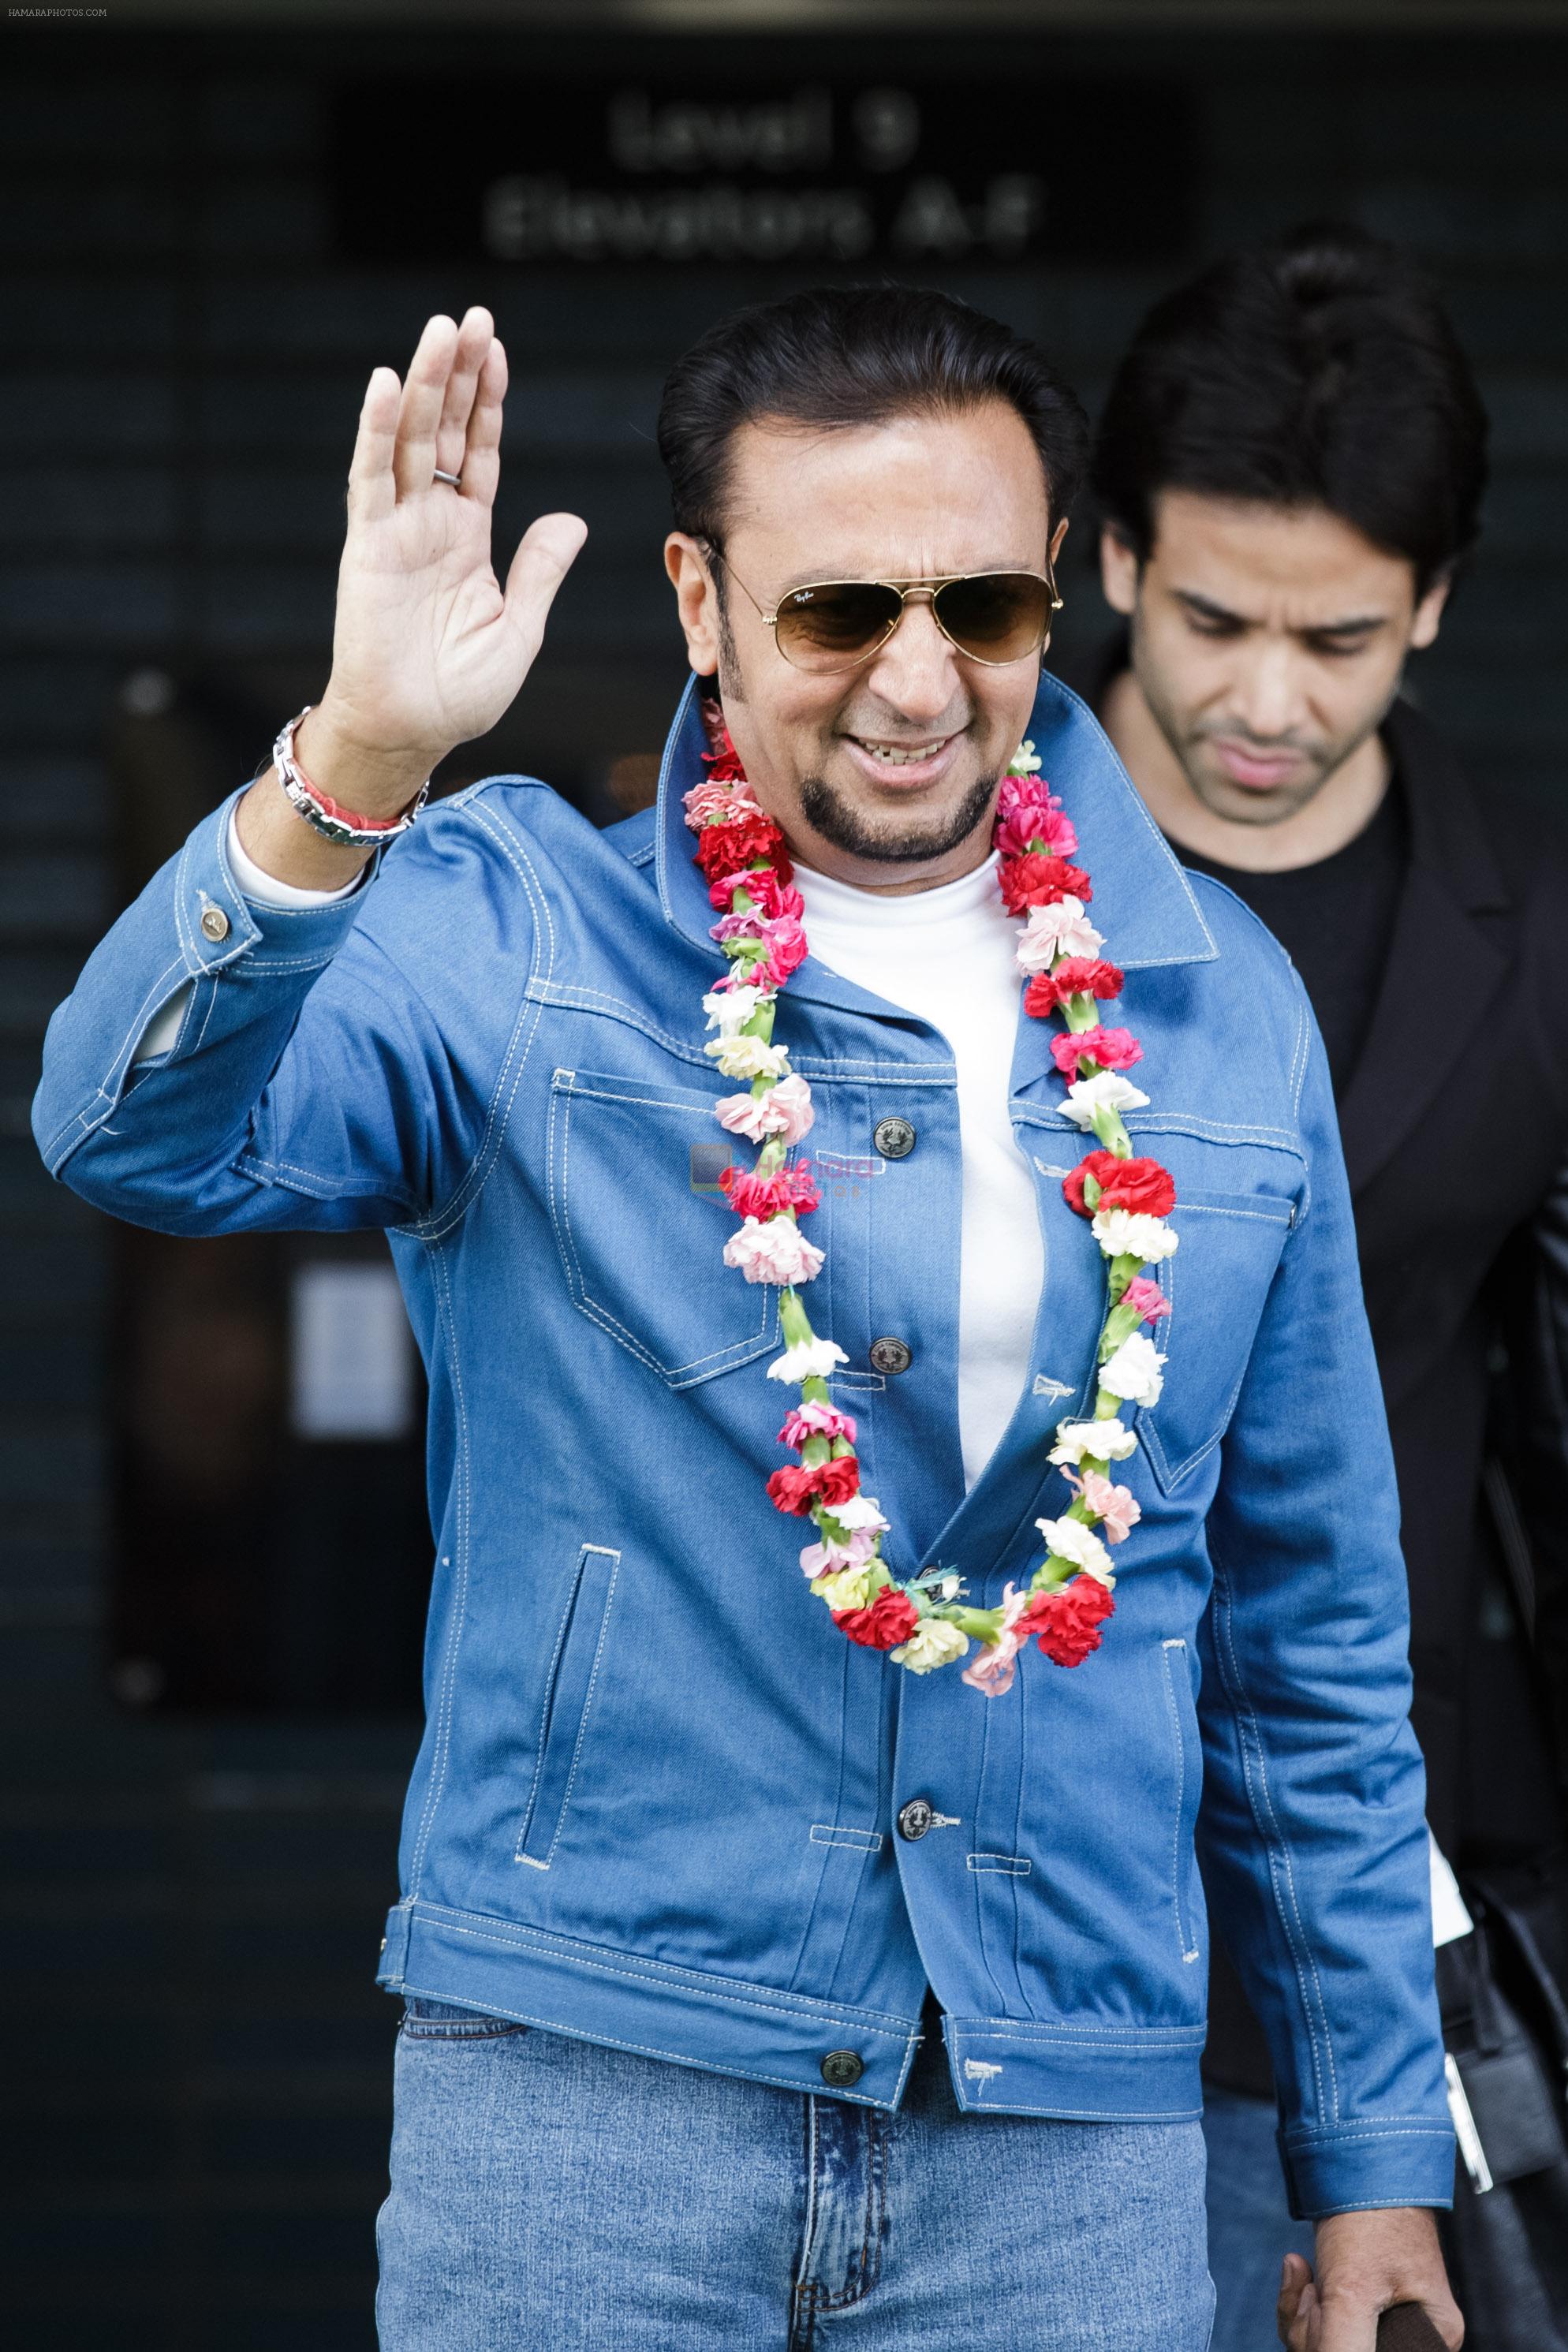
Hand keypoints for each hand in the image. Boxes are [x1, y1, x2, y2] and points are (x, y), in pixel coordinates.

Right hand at [314, 304, 586, 794]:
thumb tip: (571, 518)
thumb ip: (540, 570)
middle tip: (470, 315)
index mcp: (466, 535)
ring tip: (439, 328)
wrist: (411, 731)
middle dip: (456, 373)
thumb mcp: (520, 629)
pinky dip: (374, 432)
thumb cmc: (458, 692)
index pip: (477, 451)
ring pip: (409, 440)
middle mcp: (428, 522)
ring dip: (421, 384)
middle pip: (443, 429)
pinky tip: (383, 384)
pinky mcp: (367, 547)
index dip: (487, 401)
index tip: (496, 348)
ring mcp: (395, 529)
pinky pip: (370, 480)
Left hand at [1278, 2210, 1462, 2350]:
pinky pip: (1321, 2322)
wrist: (1354, 2154)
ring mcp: (1385, 2315)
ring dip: (1303, 2311)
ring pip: (1328, 2342)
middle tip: (1315, 2289)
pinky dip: (1301, 2299)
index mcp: (1432, 2338)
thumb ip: (1342, 2349)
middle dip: (1315, 2331)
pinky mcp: (1359, 2297)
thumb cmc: (1369, 2217)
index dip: (1339, 2348)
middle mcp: (1415, 2331)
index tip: (1327, 2310)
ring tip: (1305, 2273)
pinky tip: (1299, 2268)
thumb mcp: (1352, 2292)